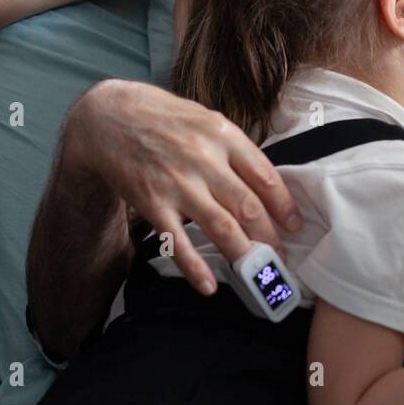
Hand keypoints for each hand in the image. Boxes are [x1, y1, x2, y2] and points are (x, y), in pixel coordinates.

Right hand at [65, 79, 302, 294]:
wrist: (108, 118)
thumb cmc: (164, 119)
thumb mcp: (206, 119)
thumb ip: (234, 149)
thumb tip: (265, 183)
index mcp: (223, 135)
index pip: (265, 176)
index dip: (284, 205)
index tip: (295, 224)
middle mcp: (204, 159)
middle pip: (248, 206)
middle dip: (270, 236)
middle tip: (281, 255)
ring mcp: (178, 183)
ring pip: (221, 227)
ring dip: (244, 254)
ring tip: (258, 272)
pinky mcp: (152, 203)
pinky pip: (177, 242)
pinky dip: (194, 268)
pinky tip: (208, 286)